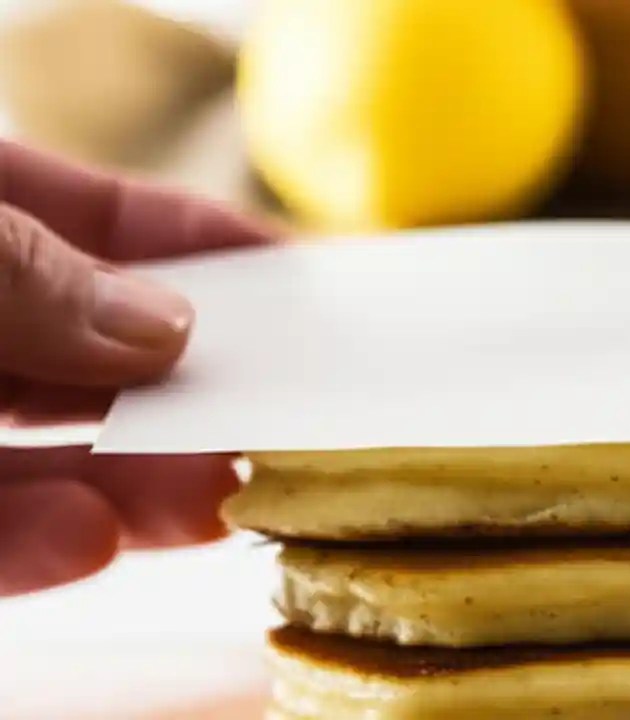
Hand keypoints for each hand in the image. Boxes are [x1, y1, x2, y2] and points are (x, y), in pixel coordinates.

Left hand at [0, 142, 272, 595]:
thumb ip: (24, 272)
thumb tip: (165, 328)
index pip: (98, 223)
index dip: (201, 245)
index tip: (303, 280)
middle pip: (92, 356)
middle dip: (190, 389)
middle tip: (282, 418)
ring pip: (47, 459)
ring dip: (134, 485)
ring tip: (216, 501)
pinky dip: (29, 549)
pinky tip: (89, 541)